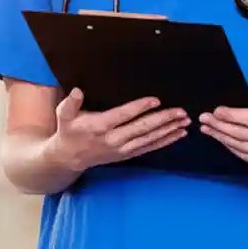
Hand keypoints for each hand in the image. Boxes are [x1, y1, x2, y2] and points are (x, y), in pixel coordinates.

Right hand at [47, 88, 190, 171]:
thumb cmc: (68, 131)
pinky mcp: (128, 154)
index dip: (140, 107)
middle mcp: (113, 139)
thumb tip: (78, 91)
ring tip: (185, 122)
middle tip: (181, 111)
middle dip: (163, 119)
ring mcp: (122, 149)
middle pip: (142, 128)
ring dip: (169, 130)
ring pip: (149, 139)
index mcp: (99, 127)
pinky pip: (150, 148)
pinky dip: (165, 141)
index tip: (156, 100)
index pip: (123, 116)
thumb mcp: (63, 115)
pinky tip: (178, 134)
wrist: (69, 157)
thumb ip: (70, 103)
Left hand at [199, 105, 247, 172]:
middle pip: (242, 134)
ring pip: (240, 146)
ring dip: (220, 137)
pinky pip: (244, 156)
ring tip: (207, 128)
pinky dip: (230, 147)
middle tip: (203, 118)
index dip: (231, 116)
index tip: (215, 111)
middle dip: (219, 126)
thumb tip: (226, 113)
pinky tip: (221, 139)